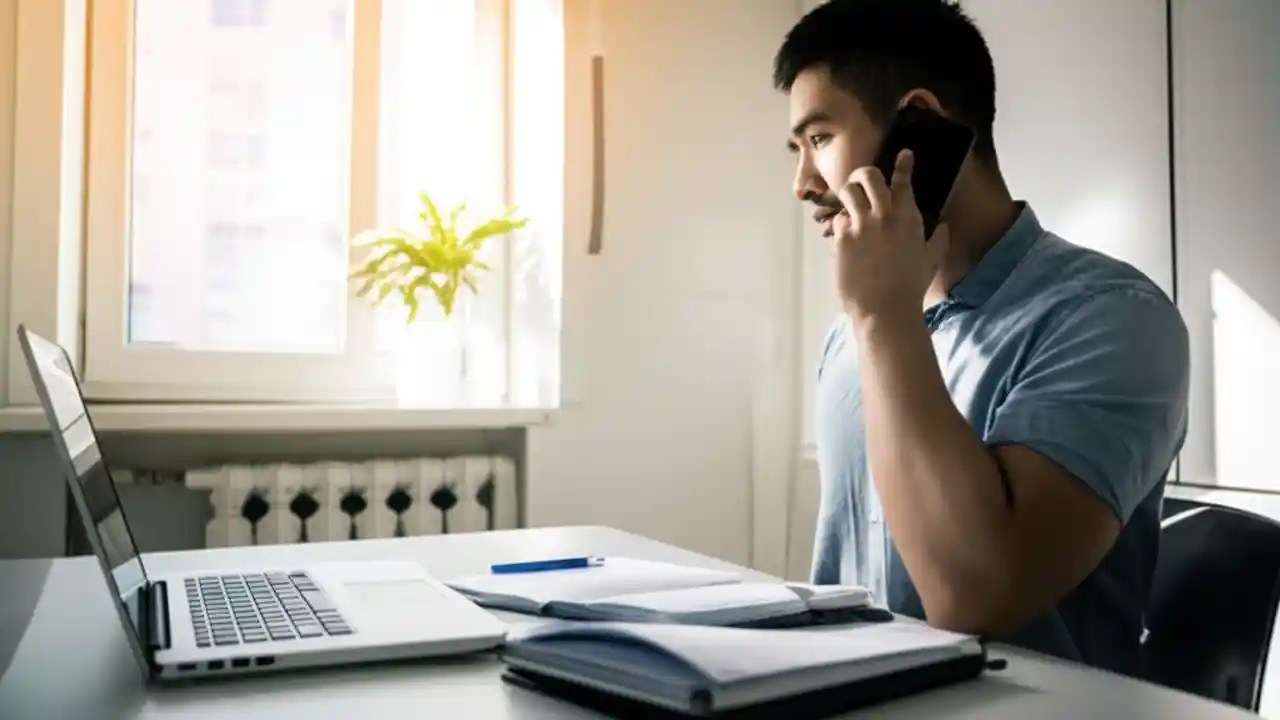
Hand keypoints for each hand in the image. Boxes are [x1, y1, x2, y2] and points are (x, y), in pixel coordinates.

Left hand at [832, 150, 949, 328]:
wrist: (885, 310)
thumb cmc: (910, 288)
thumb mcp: (931, 261)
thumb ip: (939, 239)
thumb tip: (944, 226)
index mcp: (908, 218)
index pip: (903, 181)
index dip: (903, 163)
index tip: (903, 154)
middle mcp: (884, 216)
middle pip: (868, 176)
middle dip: (864, 175)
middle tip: (862, 182)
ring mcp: (861, 226)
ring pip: (848, 192)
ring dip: (849, 195)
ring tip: (852, 205)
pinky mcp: (841, 239)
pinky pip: (838, 220)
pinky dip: (842, 224)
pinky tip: (846, 236)